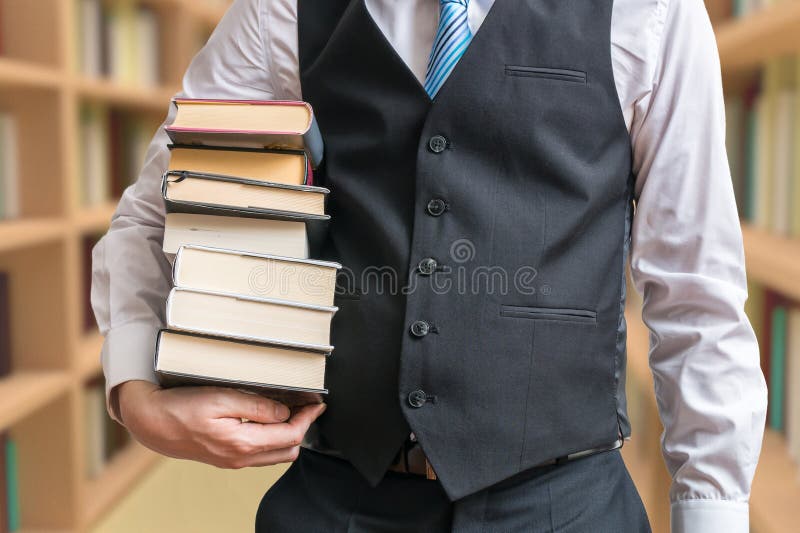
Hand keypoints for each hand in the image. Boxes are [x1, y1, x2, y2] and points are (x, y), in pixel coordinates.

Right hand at [116, 380, 325, 467]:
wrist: (151, 423)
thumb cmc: (181, 408)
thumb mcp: (222, 398)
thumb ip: (257, 407)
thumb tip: (284, 413)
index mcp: (242, 443)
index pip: (291, 435)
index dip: (308, 418)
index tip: (317, 403)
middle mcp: (240, 458)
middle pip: (288, 450)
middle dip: (302, 427)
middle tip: (307, 405)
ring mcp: (233, 461)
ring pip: (275, 454)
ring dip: (288, 434)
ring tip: (291, 409)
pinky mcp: (226, 458)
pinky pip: (260, 453)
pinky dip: (272, 438)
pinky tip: (269, 418)